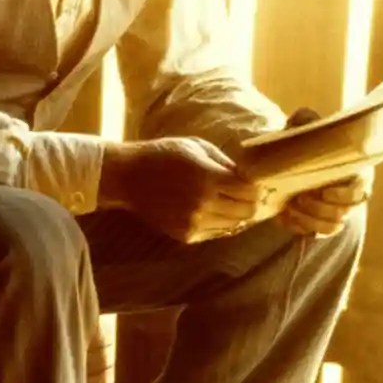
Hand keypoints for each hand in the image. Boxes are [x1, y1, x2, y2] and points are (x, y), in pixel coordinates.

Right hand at [100, 138, 261, 243]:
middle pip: (246, 212)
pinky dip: (216, 223)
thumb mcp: (197, 147)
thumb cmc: (164, 155)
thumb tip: (248, 177)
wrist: (128, 177)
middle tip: (241, 194)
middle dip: (248, 203)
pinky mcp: (185, 235)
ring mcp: (194, 222)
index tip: (251, 183)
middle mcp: (204, 203)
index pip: (250, 192)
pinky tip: (206, 210)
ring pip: (232, 225)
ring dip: (233, 214)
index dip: (254, 188)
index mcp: (209, 177)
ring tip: (223, 201)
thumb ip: (225, 162)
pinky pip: (214, 232)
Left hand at [278, 106, 371, 237]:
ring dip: (310, 219)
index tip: (324, 190)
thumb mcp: (304, 126)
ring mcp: (339, 210)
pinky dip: (302, 227)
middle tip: (299, 197)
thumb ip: (306, 120)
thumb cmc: (304, 142)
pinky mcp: (323, 222)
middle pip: (345, 211)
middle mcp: (352, 194)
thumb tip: (302, 116)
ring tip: (291, 205)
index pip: (360, 190)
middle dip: (320, 207)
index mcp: (357, 171)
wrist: (288, 159)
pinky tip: (286, 216)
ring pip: (332, 225)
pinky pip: (318, 232)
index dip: (343, 194)